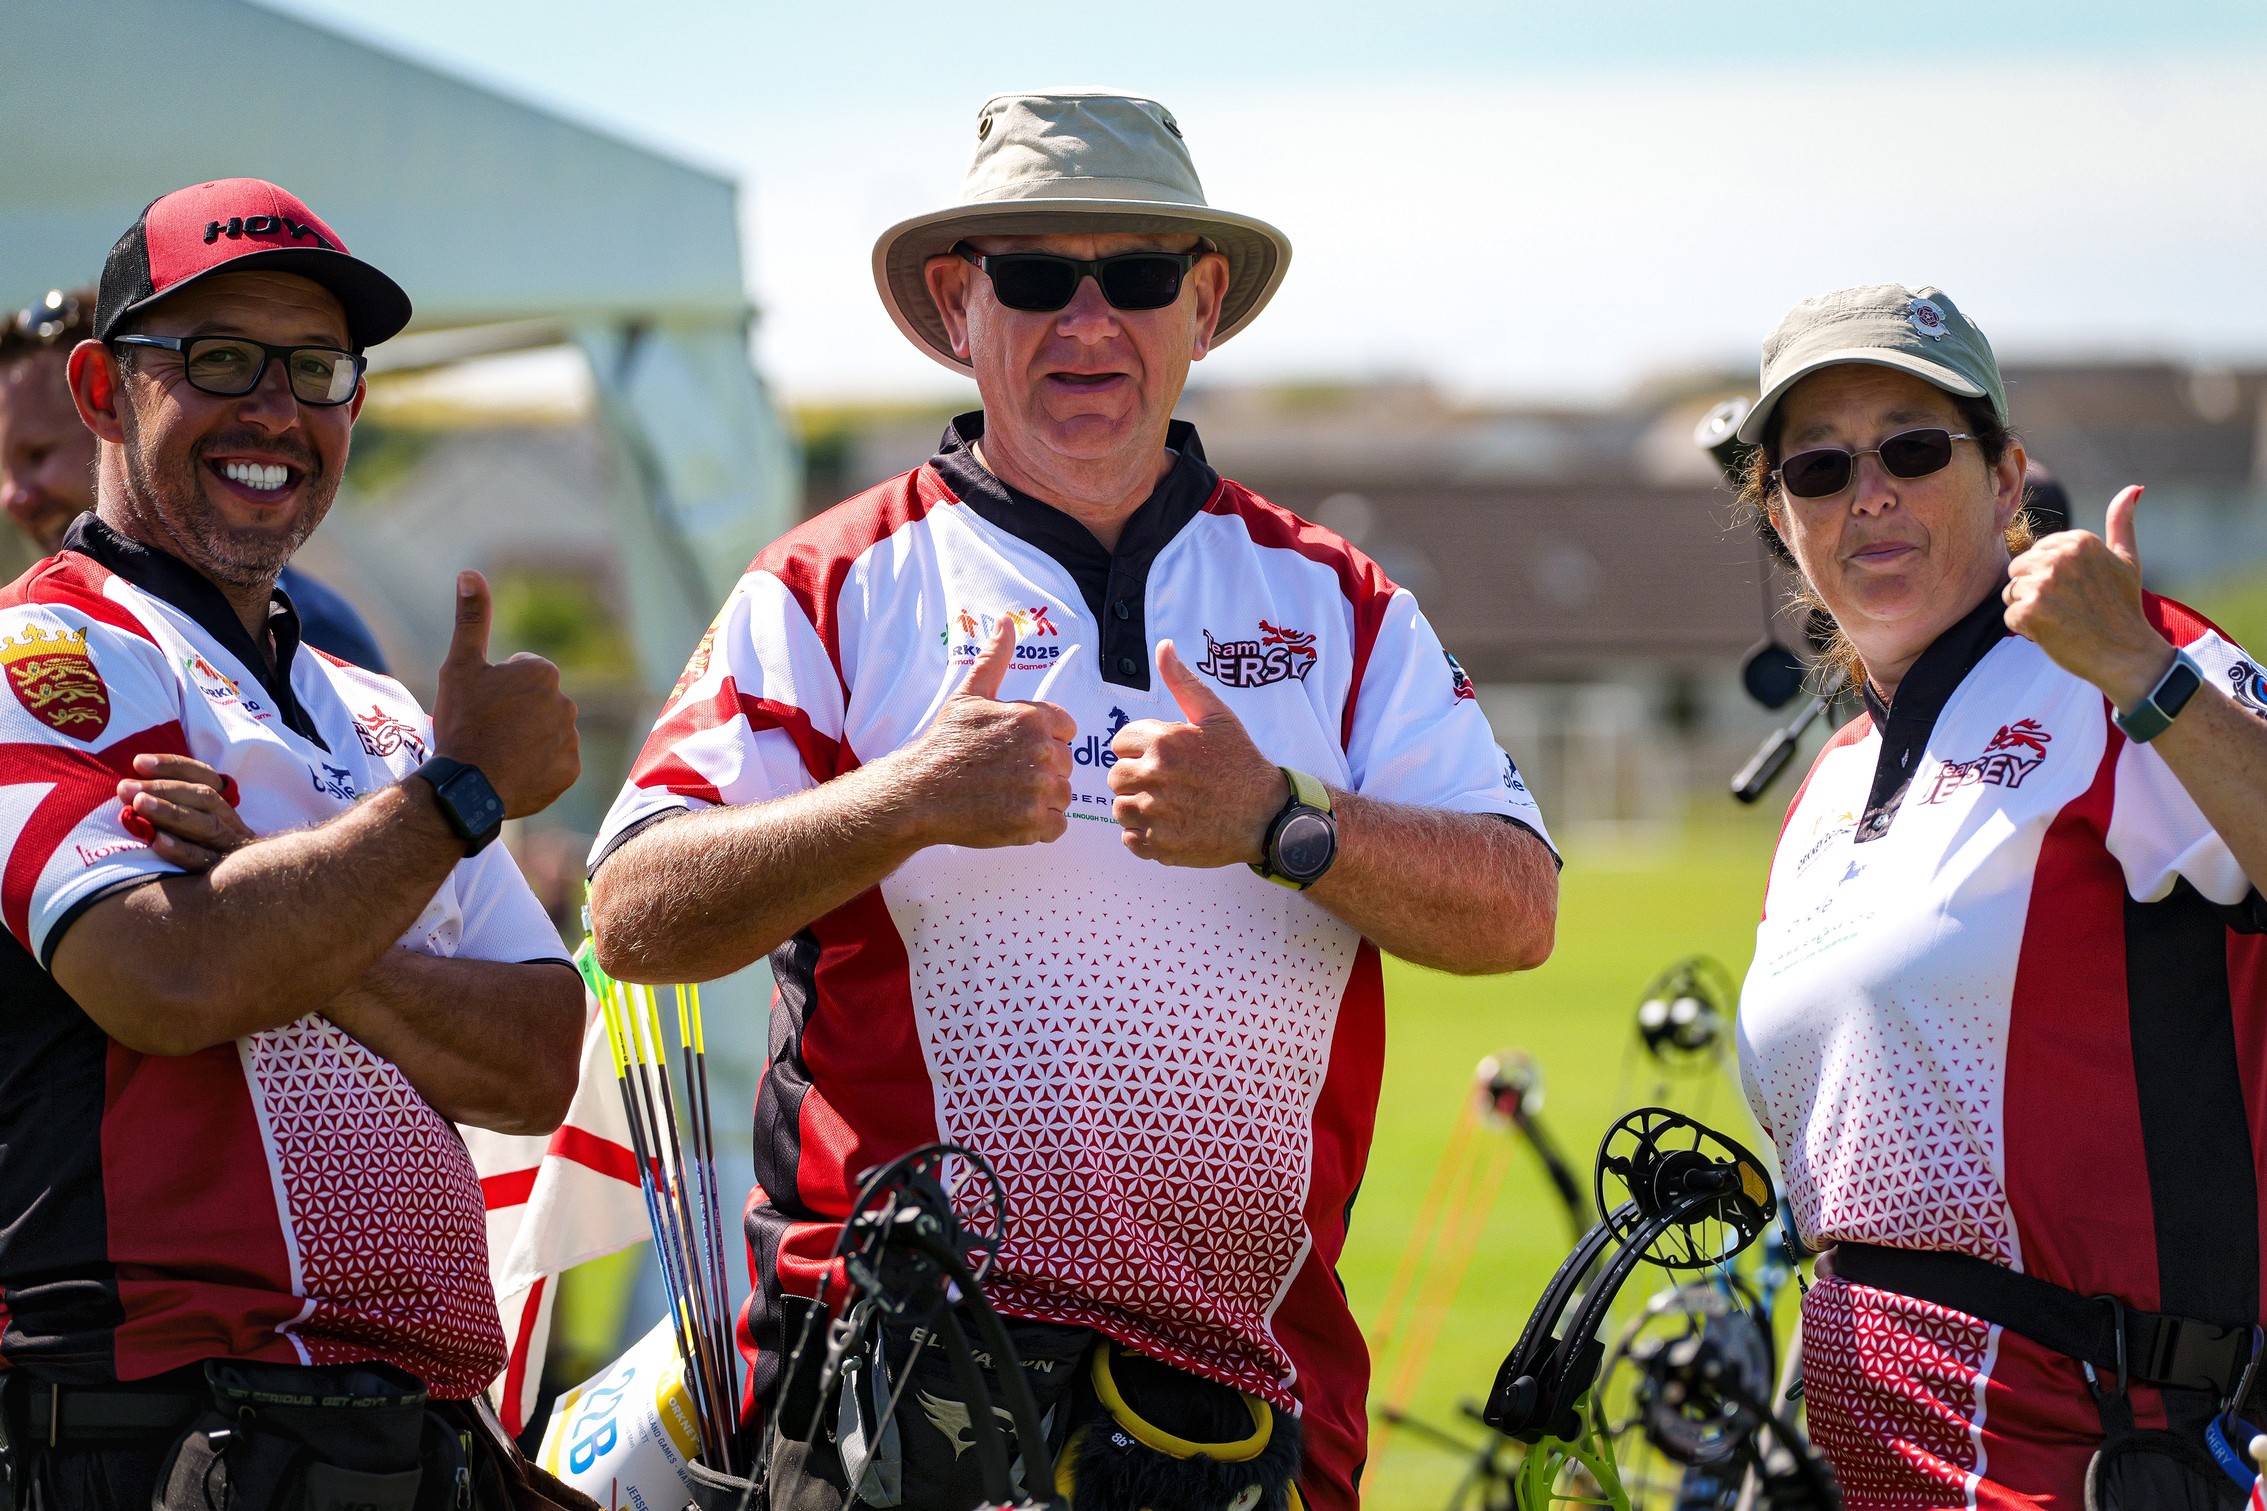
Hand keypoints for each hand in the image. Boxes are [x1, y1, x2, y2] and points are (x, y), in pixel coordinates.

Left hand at [118, 753, 255, 871]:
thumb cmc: (191, 857)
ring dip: (172, 812)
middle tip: (125, 787)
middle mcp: (231, 825)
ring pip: (207, 825)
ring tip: (139, 804)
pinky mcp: (223, 878)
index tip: (138, 762)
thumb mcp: (188, 827)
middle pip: (205, 798)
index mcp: (222, 808)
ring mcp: (230, 850)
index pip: (205, 777)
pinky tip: (158, 842)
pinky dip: (181, 850)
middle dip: (164, 788)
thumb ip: (170, 805)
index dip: (174, 766)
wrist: (229, 908)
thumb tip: (131, 781)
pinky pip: (204, 862)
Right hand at [430, 571, 580, 817]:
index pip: (520, 676)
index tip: (481, 708)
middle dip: (516, 715)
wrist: (467, 785)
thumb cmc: (462, 722)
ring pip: (545, 734)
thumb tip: (469, 571)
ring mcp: (571, 739)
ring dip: (527, 741)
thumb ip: (470, 619)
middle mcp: (566, 702)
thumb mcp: (460, 666)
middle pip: (536, 705)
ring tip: (498, 755)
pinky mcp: (571, 771)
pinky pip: (554, 764)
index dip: (496, 691)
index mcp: (542, 672)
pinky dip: (537, 768)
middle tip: (487, 733)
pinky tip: (513, 773)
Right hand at [892, 618, 1073, 847]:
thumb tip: (1005, 621)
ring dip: (1040, 799)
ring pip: (1062, 795)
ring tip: (1004, 796)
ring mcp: (1038, 789)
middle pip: (1064, 763)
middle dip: (1040, 770)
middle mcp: (1041, 751)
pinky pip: (1056, 826)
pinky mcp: (1032, 823)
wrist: (918, 793)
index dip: (1043, 740)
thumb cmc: (943, 744)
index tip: (1015, 749)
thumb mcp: (969, 695)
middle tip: (1004, 775)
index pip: (1066, 729)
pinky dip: (1038, 827)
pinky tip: (1010, 816)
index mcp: (1033, 717)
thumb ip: (995, 659)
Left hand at [1108, 640, 1289, 866]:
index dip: (1141, 749)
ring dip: (1138, 807)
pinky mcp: (1160, 844)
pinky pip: (1130, 838)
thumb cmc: (1240, 762)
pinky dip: (1145, 835)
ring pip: (1120, 808)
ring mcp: (1156, 813)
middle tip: (1168, 783)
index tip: (1165, 757)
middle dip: (1136, 778)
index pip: (1119, 743)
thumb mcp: (1216, 716)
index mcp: (1163, 741)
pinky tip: (1171, 826)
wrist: (1266, 814)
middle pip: (1115, 776)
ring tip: (1169, 805)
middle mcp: (1155, 776)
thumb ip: (1183, 682)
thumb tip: (1164, 647)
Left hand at [2004, 485, 2174, 710]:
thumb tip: (2134, 488)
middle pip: (2018, 570)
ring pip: (2011, 593)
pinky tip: (2054, 633)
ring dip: (2030, 611)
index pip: (2036, 553)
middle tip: (2068, 608)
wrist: (2127, 653)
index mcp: (2078, 540)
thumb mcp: (2127, 559)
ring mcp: (2043, 584)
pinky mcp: (2030, 611)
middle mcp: (2059, 557)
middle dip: (2035, 591)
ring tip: (2061, 620)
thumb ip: (2121, 522)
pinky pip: (2009, 617)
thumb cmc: (2124, 607)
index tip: (2078, 591)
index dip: (2050, 577)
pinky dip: (2027, 630)